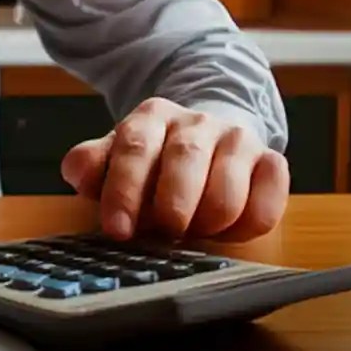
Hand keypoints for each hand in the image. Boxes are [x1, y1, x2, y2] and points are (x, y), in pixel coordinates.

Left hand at [60, 98, 289, 242]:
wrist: (208, 138)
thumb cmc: (153, 162)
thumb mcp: (115, 158)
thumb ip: (92, 164)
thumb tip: (79, 173)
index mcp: (151, 117)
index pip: (135, 148)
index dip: (125, 191)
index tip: (118, 230)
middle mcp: (196, 122)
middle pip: (186, 160)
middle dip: (171, 207)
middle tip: (165, 234)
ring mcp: (238, 138)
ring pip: (230, 186)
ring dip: (209, 220)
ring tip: (195, 231)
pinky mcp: (271, 159)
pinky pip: (272, 194)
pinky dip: (252, 220)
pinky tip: (229, 229)